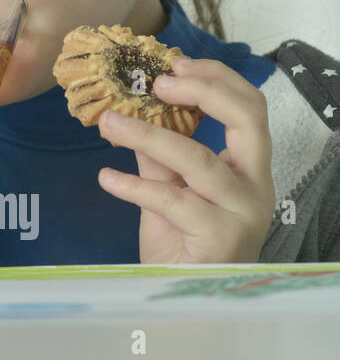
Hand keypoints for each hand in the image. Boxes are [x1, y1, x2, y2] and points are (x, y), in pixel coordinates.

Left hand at [95, 57, 274, 263]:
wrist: (180, 295)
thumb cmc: (180, 241)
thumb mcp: (168, 188)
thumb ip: (157, 154)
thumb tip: (127, 110)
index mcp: (248, 168)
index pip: (250, 108)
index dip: (215, 79)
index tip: (172, 64)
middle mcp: (255, 186)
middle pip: (248, 120)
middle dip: (204, 90)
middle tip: (157, 82)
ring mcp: (241, 213)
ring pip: (199, 159)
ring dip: (148, 135)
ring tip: (108, 122)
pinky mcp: (219, 238)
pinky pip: (173, 200)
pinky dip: (133, 186)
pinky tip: (106, 178)